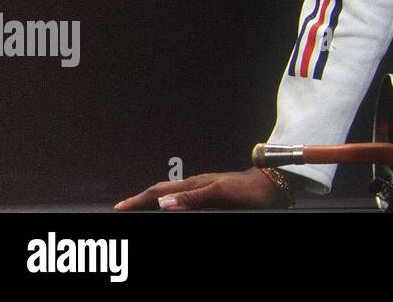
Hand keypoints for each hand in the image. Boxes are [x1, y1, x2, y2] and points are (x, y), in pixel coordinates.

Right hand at [113, 168, 291, 210]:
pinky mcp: (213, 193)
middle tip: (125, 208)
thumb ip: (192, 198)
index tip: (120, 207)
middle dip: (141, 199)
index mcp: (195, 184)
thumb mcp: (220, 194)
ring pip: (172, 194)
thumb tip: (164, 203)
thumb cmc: (249, 190)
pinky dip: (171, 202)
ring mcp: (204, 188)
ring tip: (142, 207)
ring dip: (155, 200)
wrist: (272, 184)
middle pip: (162, 192)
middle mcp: (197, 185)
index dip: (139, 200)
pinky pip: (184, 197)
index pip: (159, 193)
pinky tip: (173, 206)